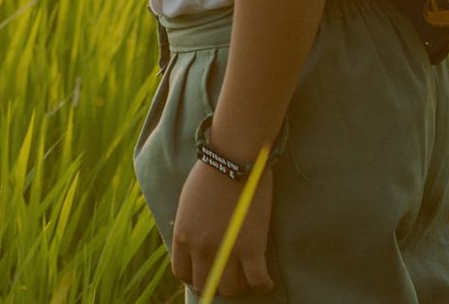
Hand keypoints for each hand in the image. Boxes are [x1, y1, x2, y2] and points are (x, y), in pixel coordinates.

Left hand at [170, 157, 274, 295]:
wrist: (232, 159)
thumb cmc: (211, 174)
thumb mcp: (187, 204)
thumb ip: (189, 227)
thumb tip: (195, 243)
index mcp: (182, 235)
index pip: (181, 273)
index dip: (195, 276)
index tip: (207, 271)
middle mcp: (200, 247)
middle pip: (205, 285)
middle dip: (216, 284)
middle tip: (230, 275)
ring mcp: (226, 249)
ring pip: (230, 289)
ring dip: (240, 286)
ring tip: (247, 276)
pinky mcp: (251, 247)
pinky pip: (257, 282)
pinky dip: (263, 285)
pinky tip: (266, 281)